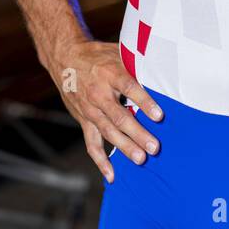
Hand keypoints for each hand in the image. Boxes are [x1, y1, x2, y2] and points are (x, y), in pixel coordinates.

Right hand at [50, 40, 162, 181]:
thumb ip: (136, 65)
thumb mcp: (117, 53)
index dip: (144, 102)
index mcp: (110, 73)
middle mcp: (98, 93)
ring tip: (141, 159)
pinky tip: (112, 175)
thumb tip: (164, 72)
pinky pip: (92, 144)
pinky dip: (101, 160)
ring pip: (108, 132)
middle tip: (154, 147)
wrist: (64, 58)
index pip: (129, 88)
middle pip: (119, 116)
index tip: (159, 116)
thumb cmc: (99, 56)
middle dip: (138, 133)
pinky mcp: (84, 120)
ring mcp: (90, 110)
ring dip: (124, 147)